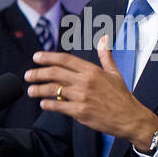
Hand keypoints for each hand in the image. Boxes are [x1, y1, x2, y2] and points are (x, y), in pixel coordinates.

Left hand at [25, 38, 157, 146]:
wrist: (130, 117)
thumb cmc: (121, 96)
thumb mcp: (115, 73)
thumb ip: (105, 56)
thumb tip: (103, 39)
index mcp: (92, 70)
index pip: (65, 59)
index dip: (48, 57)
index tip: (36, 57)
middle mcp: (85, 81)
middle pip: (54, 73)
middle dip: (37, 73)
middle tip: (27, 75)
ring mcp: (82, 96)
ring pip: (53, 89)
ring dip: (38, 90)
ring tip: (31, 91)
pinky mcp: (80, 111)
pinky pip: (58, 106)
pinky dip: (48, 104)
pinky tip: (43, 104)